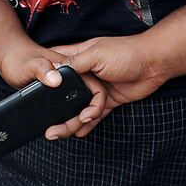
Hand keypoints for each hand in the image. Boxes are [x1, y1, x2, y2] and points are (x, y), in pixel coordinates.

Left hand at [0, 38, 107, 140]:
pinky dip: (64, 119)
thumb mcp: (30, 64)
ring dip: (72, 122)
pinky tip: (56, 128)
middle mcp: (72, 77)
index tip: (85, 118)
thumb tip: (56, 80)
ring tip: (55, 133)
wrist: (7, 54)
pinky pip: (66, 108)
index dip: (95, 105)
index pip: (95, 88)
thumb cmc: (18, 56)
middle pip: (88, 101)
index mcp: (72, 68)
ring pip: (78, 107)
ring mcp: (64, 85)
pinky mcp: (55, 91)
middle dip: (80, 120)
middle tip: (59, 132)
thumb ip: (43, 69)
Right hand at [52, 35, 173, 131]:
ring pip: (79, 107)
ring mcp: (97, 88)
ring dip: (72, 121)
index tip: (31, 93)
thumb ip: (75, 64)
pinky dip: (87, 124)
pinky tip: (79, 133)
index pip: (56, 68)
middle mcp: (86, 74)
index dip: (45, 79)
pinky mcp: (109, 100)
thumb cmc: (126, 52)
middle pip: (65, 94)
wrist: (154, 63)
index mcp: (79, 58)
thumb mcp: (96, 54)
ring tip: (61, 133)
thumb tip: (54, 71)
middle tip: (48, 128)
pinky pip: (95, 114)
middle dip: (56, 111)